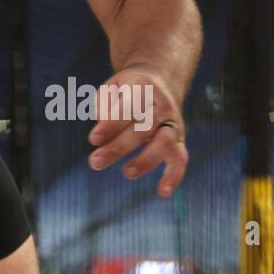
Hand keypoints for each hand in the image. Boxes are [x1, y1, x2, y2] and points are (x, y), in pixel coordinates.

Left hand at [86, 65, 188, 196]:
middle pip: (144, 128)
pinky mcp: (179, 140)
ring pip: (165, 143)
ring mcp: (172, 123)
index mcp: (142, 87)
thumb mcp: (112, 87)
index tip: (93, 139)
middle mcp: (161, 106)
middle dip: (119, 146)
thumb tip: (103, 130)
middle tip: (95, 162)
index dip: (111, 124)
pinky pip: (180, 159)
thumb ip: (104, 105)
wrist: (161, 81)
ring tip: (127, 172)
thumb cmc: (127, 88)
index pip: (128, 108)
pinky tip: (163, 192)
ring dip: (146, 160)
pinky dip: (174, 176)